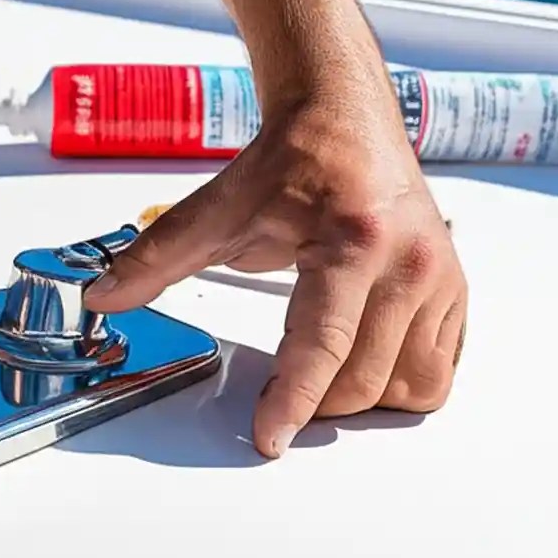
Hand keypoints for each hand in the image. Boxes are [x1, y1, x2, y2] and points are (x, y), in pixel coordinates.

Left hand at [84, 94, 467, 458]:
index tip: (268, 438)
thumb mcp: (217, 208)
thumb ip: (156, 258)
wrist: (343, 118)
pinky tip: (363, 365)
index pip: (322, 345)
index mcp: (352, 241)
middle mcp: (408, 263)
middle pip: (362, 381)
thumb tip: (104, 295)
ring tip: (320, 379)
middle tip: (275, 399)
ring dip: (361, 403)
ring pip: (407, 387)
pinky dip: (399, 385)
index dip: (292, 401)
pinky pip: (438, 372)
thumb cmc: (294, 160)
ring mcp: (439, 279)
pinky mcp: (454, 290)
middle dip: (315, 406)